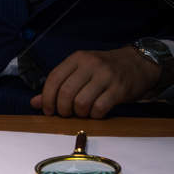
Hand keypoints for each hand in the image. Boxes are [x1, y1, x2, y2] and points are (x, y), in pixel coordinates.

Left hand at [30, 47, 162, 118]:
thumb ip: (59, 85)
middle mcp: (91, 64)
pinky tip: (96, 112)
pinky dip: (94, 115)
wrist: (138, 63)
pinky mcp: (119, 89)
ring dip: (79, 114)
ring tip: (83, 112)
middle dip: (62, 110)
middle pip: (65, 93)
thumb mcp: (80, 71)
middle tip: (67, 114)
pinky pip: (99, 108)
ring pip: (81, 103)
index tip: (48, 110)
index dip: (47, 98)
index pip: (54, 78)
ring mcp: (106, 76)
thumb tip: (35, 103)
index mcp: (78, 58)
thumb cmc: (105, 69)